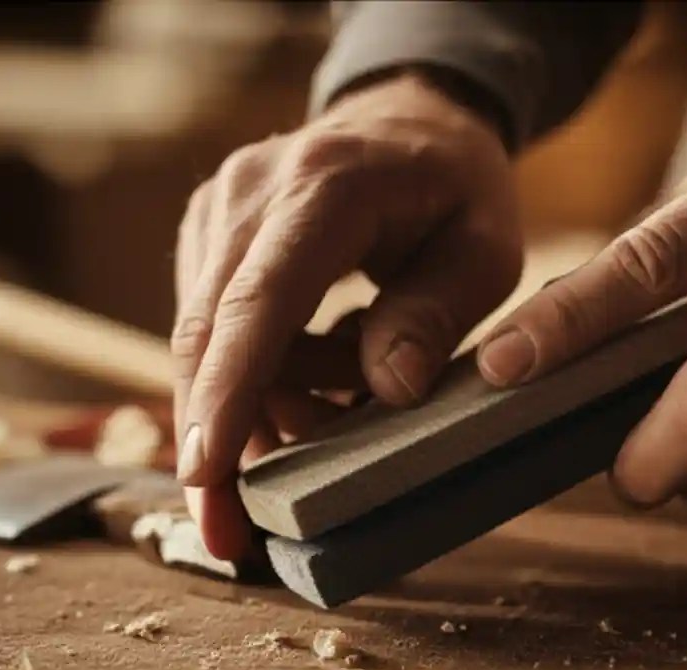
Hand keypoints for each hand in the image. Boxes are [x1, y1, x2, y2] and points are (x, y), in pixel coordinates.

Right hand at [173, 73, 521, 559]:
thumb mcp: (485, 248)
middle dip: (211, 439)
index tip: (206, 473)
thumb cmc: (457, 186)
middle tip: (230, 534)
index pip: (261, 300)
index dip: (231, 392)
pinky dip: (252, 380)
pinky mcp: (208, 233)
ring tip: (333, 424)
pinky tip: (313, 393)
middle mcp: (249, 189)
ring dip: (254, 408)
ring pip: (201, 339)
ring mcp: (218, 208)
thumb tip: (387, 391)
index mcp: (325, 187)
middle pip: (206, 330)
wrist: (410, 117)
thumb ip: (436, 313)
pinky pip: (211, 327)